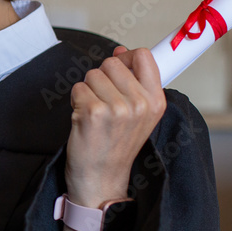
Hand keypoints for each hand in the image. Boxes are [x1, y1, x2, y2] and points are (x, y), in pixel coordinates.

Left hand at [65, 46, 165, 207]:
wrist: (101, 179)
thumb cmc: (116, 145)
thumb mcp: (137, 114)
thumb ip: (133, 81)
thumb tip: (120, 51)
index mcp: (155, 101)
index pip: (144, 56)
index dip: (126, 58)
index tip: (119, 71)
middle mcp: (140, 104)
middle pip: (112, 62)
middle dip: (102, 78)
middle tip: (103, 103)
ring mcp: (117, 108)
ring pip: (92, 74)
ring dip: (88, 91)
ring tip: (95, 114)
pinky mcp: (93, 112)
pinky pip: (78, 88)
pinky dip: (76, 102)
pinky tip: (84, 121)